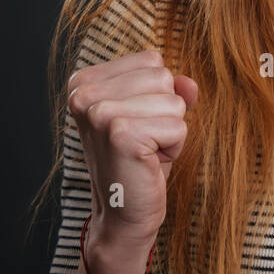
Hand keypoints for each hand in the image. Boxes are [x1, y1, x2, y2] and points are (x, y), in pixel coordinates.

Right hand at [66, 49, 198, 245]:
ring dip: (170, 130)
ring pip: (174, 101)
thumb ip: (170, 91)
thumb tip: (189, 83)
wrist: (122, 214)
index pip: (151, 59)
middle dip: (165, 111)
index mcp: (83, 81)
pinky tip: (149, 162)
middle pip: (163, 76)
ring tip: (145, 151)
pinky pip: (178, 126)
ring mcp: (99, 112)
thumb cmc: (137, 162)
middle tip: (143, 141)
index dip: (156, 93)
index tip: (135, 123)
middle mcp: (84, 93)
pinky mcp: (121, 134)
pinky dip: (175, 147)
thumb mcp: (152, 116)